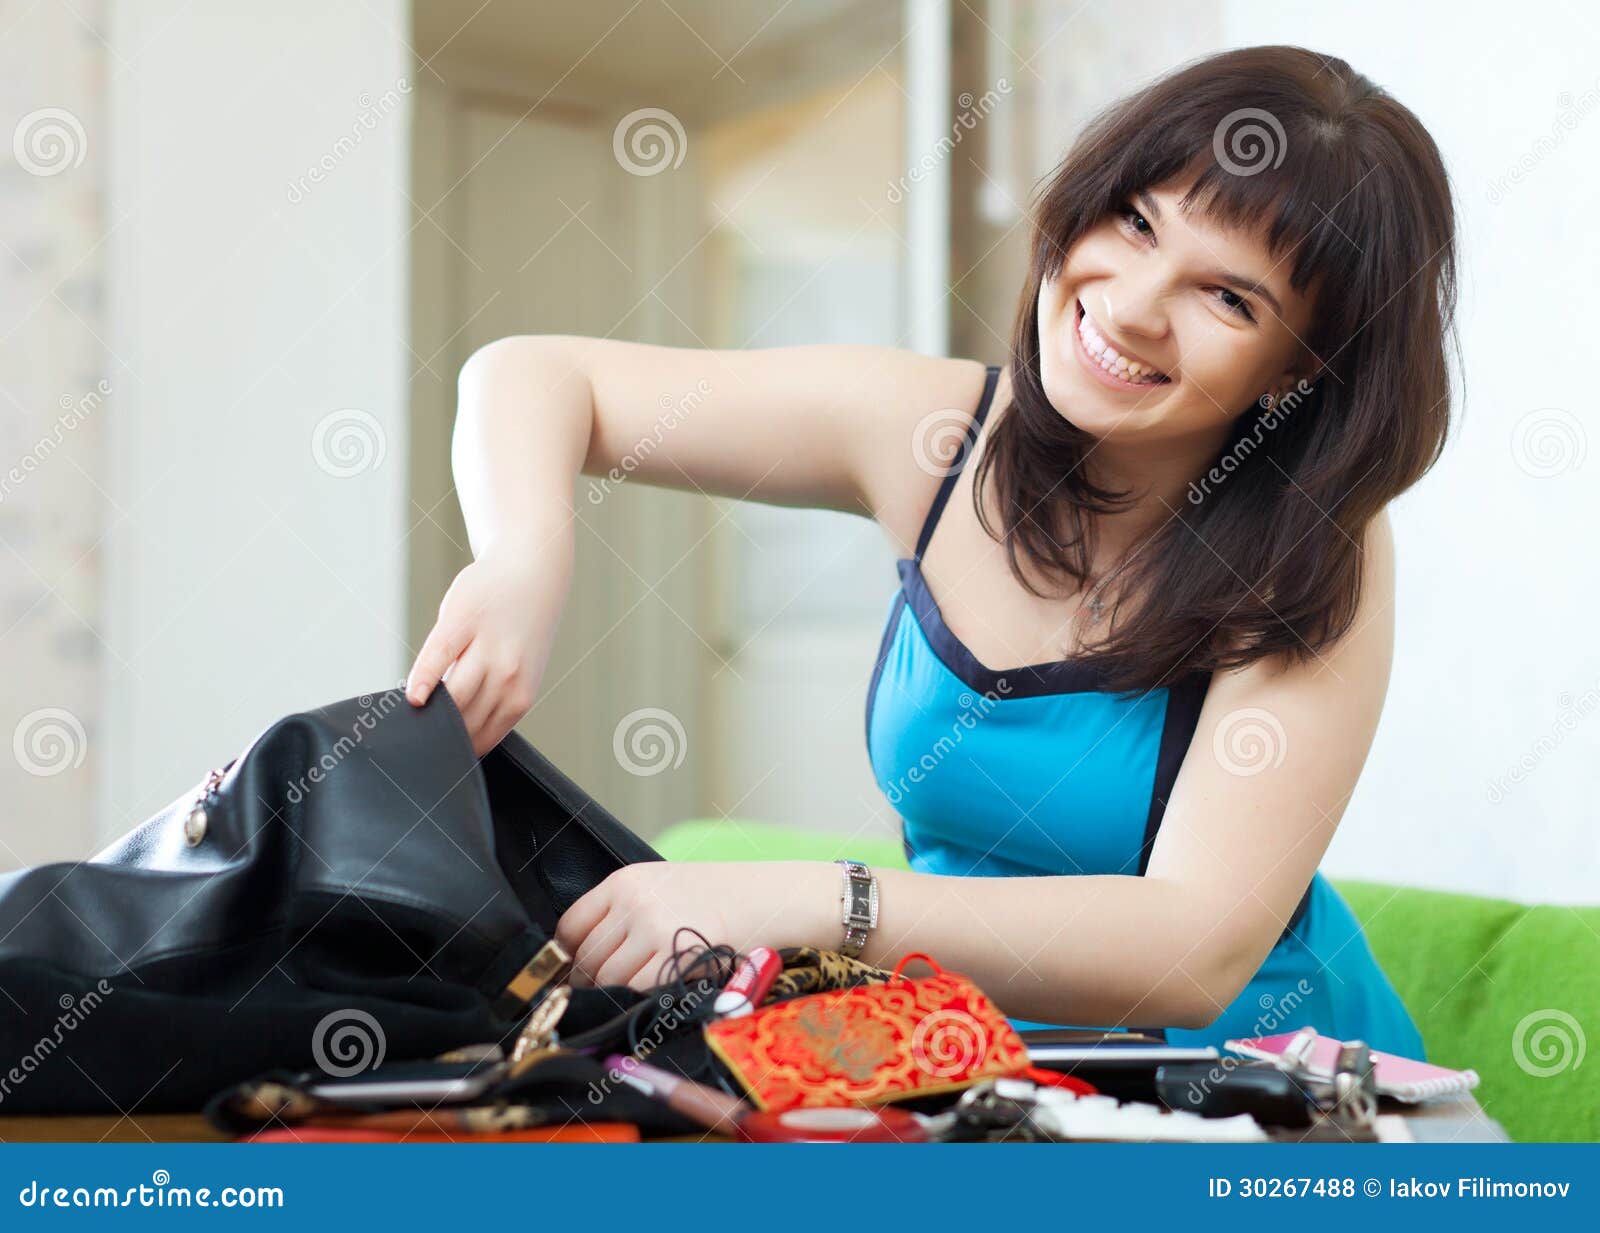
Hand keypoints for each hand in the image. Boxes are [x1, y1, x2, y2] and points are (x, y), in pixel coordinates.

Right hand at [404, 535, 571, 755]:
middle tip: (412, 752)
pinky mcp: (464, 618)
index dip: (455, 755)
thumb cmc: (516, 629)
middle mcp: (508, 674)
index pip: (481, 738)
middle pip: (465, 720)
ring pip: (454, 694)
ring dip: (430, 713)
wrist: (533, 571)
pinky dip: (425, 678)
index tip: (434, 767)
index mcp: (520, 695)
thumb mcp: (515, 670)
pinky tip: (413, 694)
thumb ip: (487, 699)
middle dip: (439, 738)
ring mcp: (487, 646)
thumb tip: (448, 729)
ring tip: (405, 725)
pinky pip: (439, 654)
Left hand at [554, 861, 836, 990]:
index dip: (567, 954)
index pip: (570, 925)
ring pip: (607, 979)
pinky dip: (639, 998)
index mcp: (624, 881)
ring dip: (614, 993)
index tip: (574, 970)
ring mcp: (653, 929)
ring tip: (632, 991)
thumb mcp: (660, 885)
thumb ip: (622, 912)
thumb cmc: (716, 895)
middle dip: (589, 980)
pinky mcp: (675, 956)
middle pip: (586, 957)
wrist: (765, 898)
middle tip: (603, 991)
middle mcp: (633, 902)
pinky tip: (654, 992)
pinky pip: (637, 990)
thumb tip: (581, 957)